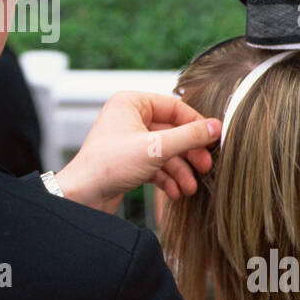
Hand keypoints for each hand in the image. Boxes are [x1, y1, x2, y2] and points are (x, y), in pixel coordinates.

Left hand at [55, 91, 220, 213]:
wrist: (82, 197)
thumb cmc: (110, 165)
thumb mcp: (156, 149)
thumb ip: (189, 136)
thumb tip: (216, 127)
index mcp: (131, 103)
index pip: (174, 107)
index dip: (196, 124)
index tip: (214, 140)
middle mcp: (130, 118)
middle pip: (172, 131)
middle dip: (189, 153)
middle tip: (205, 168)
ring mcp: (129, 140)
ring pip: (166, 151)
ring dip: (181, 171)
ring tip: (190, 188)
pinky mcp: (129, 162)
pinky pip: (156, 165)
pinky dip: (168, 178)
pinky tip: (176, 193)